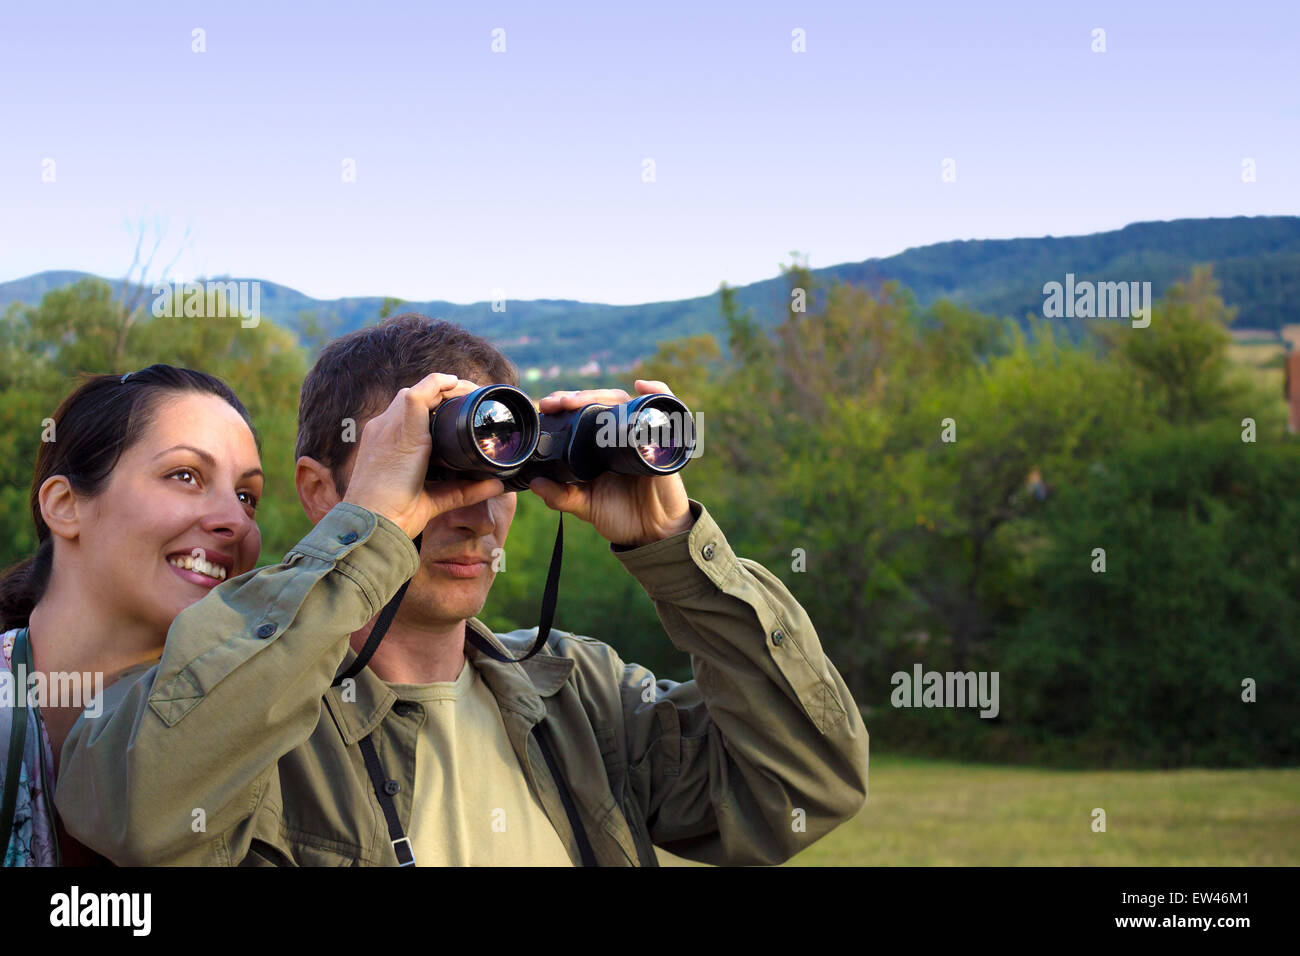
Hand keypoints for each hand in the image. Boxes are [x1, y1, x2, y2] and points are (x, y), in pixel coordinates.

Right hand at [343, 373, 504, 537]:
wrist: (374, 523)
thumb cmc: (395, 515)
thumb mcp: (434, 498)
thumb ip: (464, 490)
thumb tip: (495, 485)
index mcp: (385, 443)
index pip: (407, 414)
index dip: (433, 408)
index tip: (458, 412)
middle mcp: (384, 429)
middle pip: (414, 398)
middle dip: (441, 394)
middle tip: (469, 399)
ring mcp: (390, 427)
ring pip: (418, 392)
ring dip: (445, 388)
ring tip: (469, 391)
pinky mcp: (402, 430)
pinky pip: (418, 394)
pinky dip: (437, 385)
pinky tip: (455, 383)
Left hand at [529, 379, 693, 547]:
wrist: (655, 533)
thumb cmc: (622, 516)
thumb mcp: (585, 506)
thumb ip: (561, 496)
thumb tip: (535, 483)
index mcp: (599, 444)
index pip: (583, 411)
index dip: (565, 404)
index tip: (546, 406)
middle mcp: (620, 434)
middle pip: (601, 401)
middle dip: (578, 397)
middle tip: (559, 403)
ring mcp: (643, 434)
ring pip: (625, 400)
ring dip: (602, 394)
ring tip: (580, 400)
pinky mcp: (665, 441)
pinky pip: (666, 408)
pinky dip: (657, 391)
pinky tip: (641, 387)